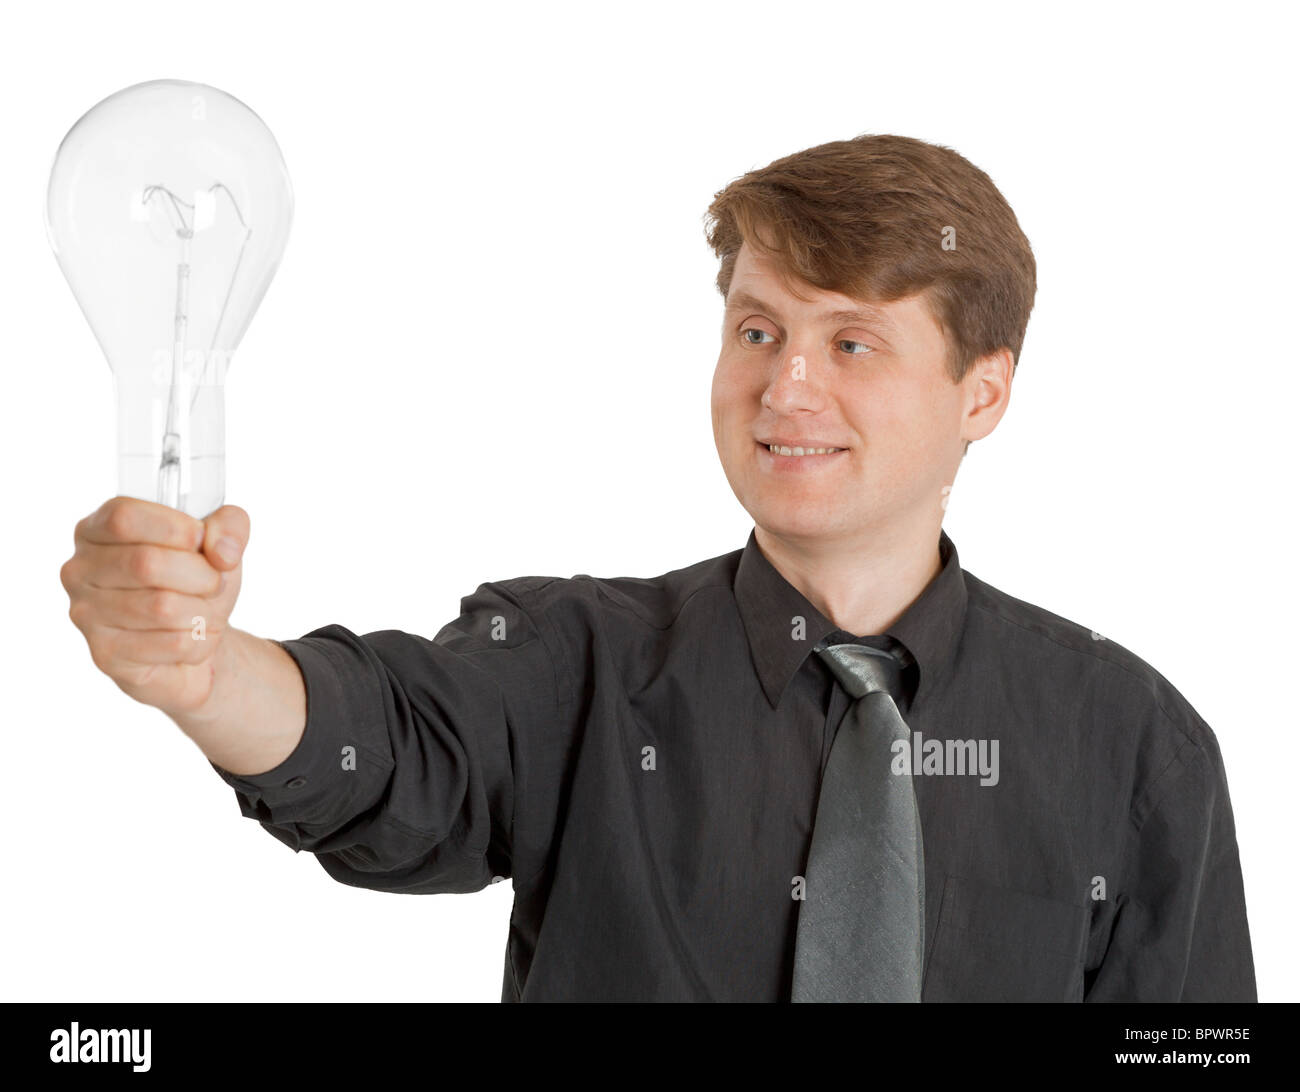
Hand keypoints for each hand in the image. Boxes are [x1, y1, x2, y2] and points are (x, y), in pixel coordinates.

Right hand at [61, 496, 249, 717]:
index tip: (202, 539)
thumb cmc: (195, 583)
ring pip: (162, 607)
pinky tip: (193, 636)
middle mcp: (80, 570)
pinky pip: (173, 643)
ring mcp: (86, 614)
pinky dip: (201, 640)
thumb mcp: (218, 544)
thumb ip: (230, 525)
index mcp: (96, 529)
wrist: (193, 643)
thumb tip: (223, 551)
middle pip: (146, 563)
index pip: (123, 517)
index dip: (174, 527)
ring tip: (205, 610)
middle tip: (215, 582)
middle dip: (200, 574)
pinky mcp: (106, 654)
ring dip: (203, 610)